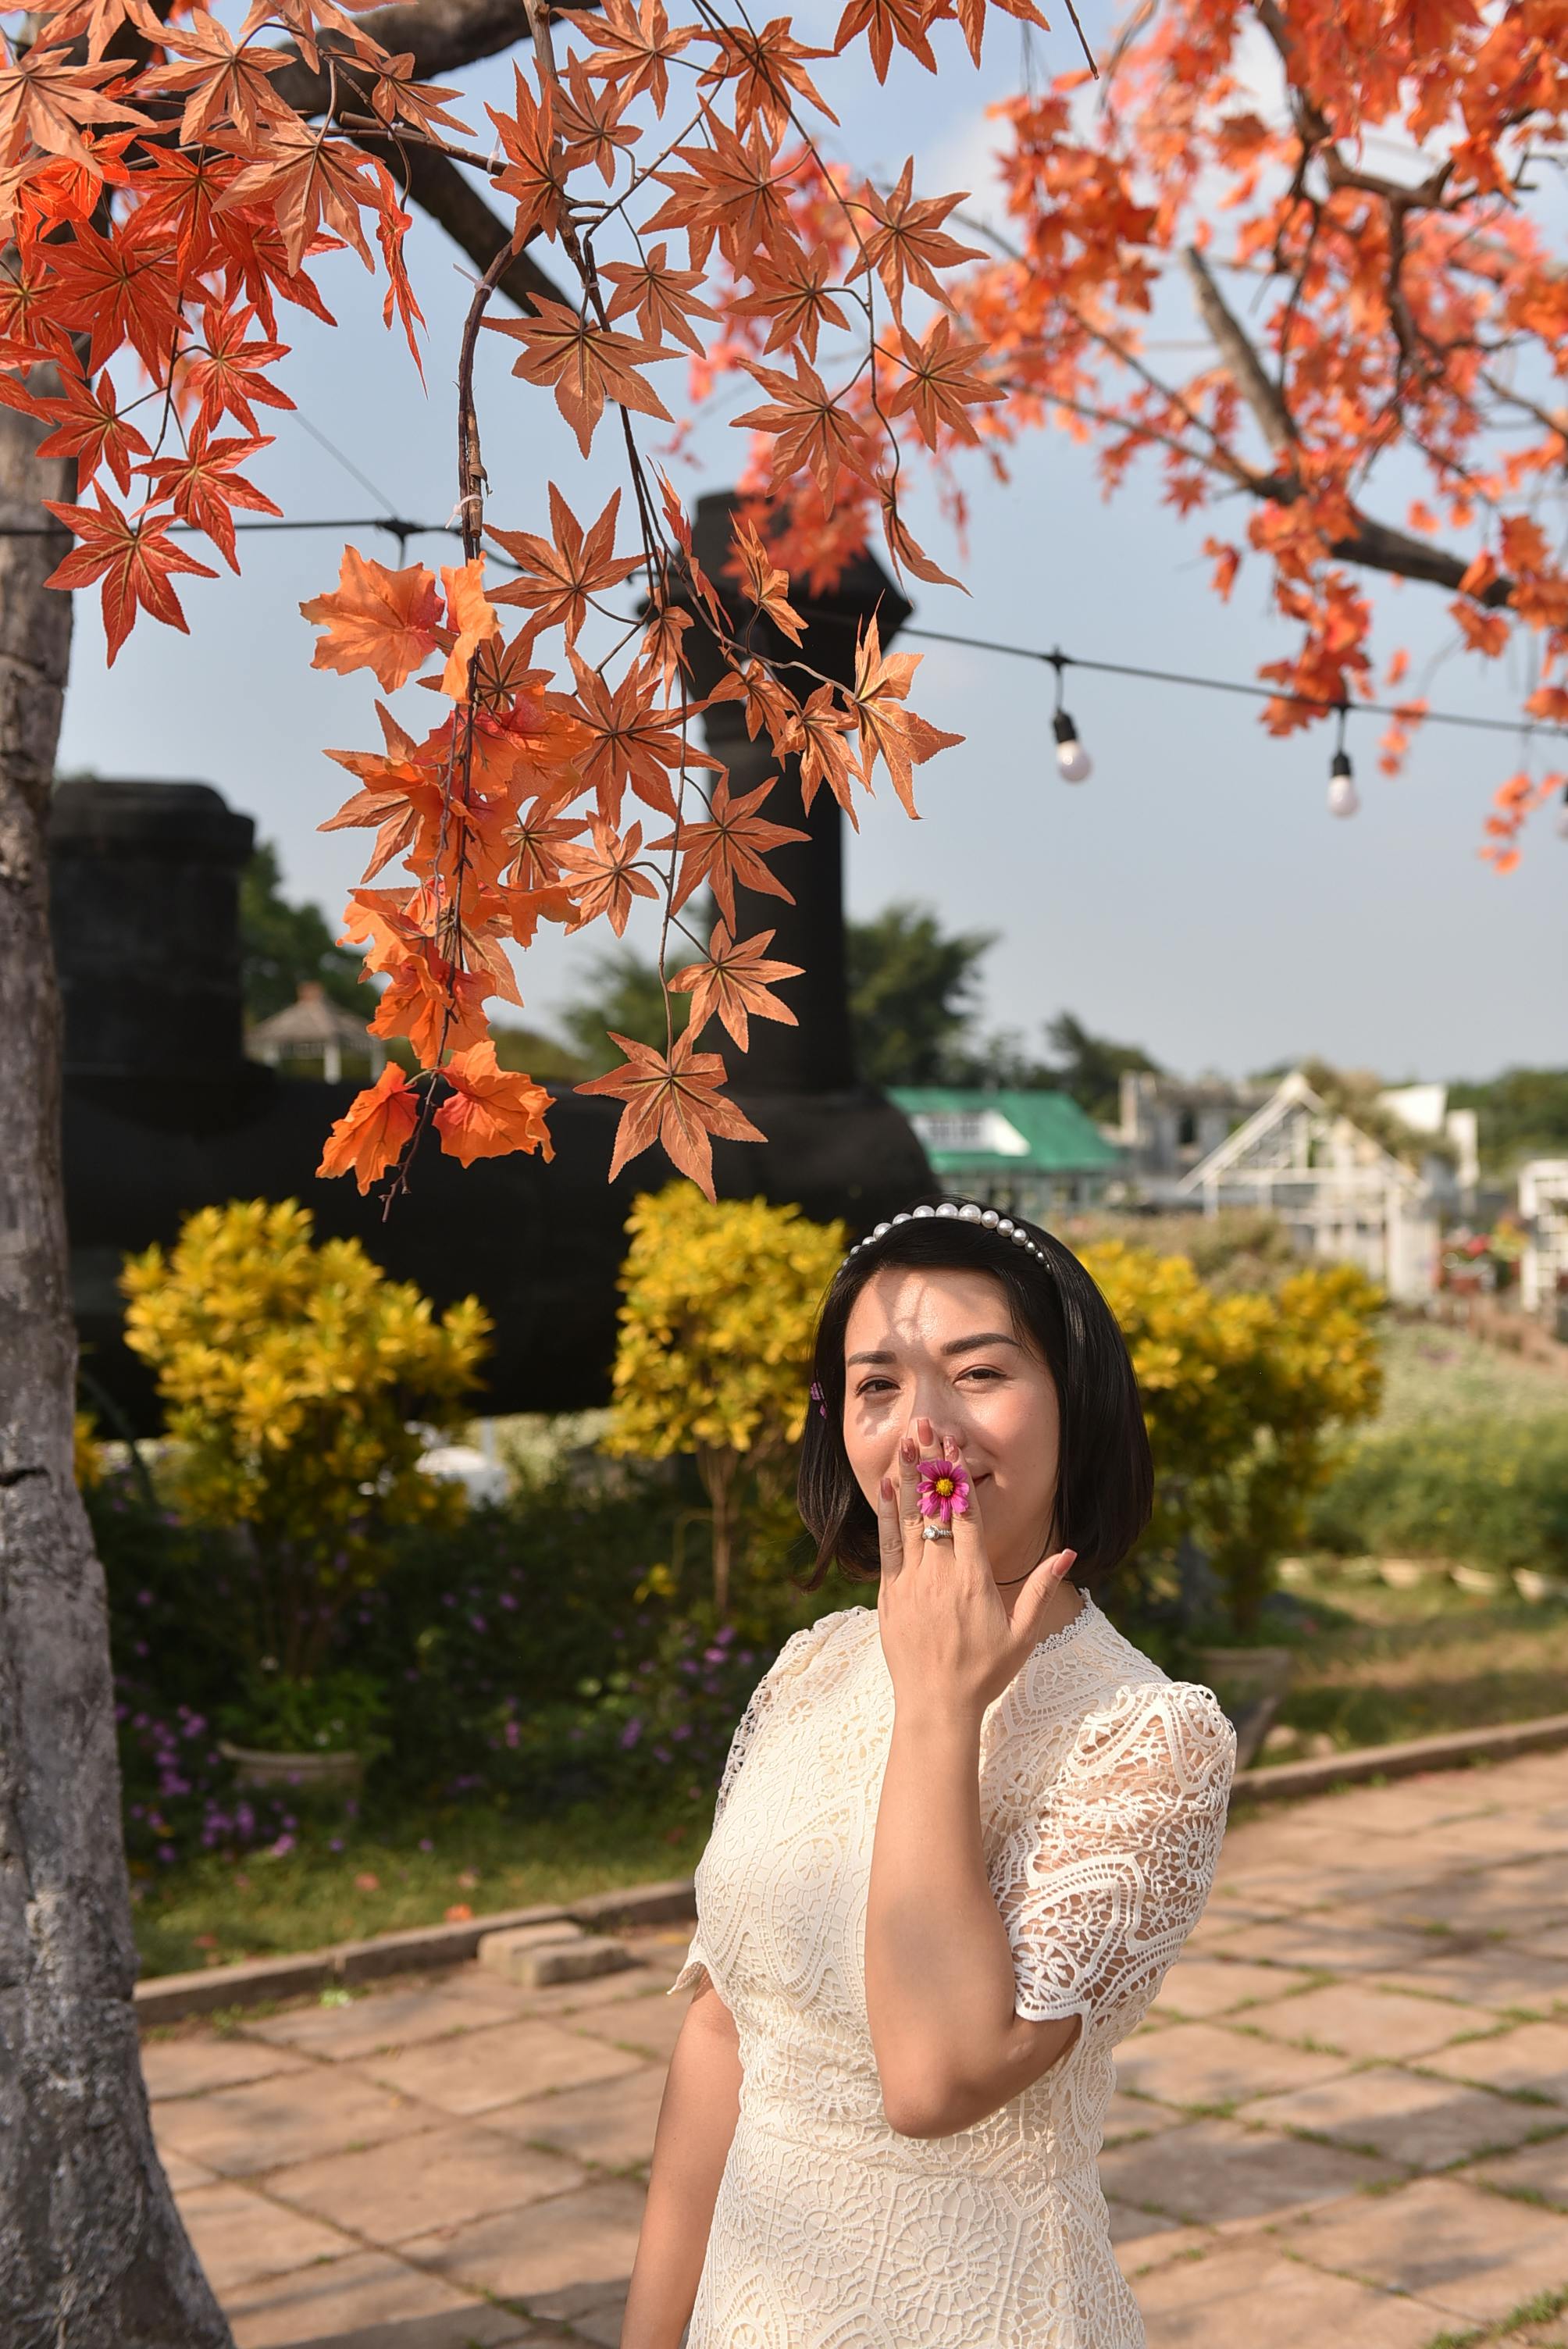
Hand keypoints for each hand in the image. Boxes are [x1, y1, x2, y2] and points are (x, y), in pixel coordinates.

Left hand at [875, 1417, 1075, 1723]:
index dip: (958, 1477)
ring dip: (906, 1480)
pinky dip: (886, 1516)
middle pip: (934, 1509)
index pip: (966, 1516)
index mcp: (973, 1580)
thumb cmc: (985, 1672)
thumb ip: (1042, 1588)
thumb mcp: (1023, 1633)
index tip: (955, 1445)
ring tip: (904, 1443)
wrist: (936, 1707)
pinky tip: (885, 1488)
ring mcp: (911, 1584)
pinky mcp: (889, 1596)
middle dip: (930, 1465)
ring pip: (908, 1521)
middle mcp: (940, 1575)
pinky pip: (886, 1547)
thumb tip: (1068, 1551)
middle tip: (925, 1426)